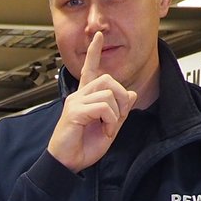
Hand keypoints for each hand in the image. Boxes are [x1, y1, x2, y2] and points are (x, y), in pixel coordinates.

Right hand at [45, 31, 137, 172]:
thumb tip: (132, 93)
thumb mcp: (109, 128)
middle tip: (118, 118)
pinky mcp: (74, 111)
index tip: (98, 36)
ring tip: (108, 128)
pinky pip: (102, 107)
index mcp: (86, 98)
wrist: (68, 163)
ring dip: (115, 112)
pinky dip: (110, 120)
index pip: (90, 69)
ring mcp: (75, 102)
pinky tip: (104, 130)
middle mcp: (79, 96)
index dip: (94, 52)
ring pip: (107, 93)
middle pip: (107, 79)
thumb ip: (120, 111)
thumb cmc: (83, 147)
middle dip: (121, 97)